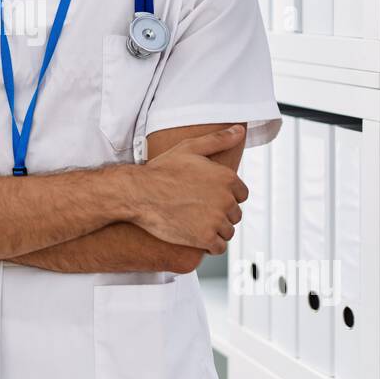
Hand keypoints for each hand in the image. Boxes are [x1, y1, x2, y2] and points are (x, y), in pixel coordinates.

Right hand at [135, 125, 248, 251]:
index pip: (241, 195)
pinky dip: (209, 245)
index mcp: (227, 178)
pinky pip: (218, 247)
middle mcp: (226, 199)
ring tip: (194, 223)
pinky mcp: (205, 238)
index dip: (225, 197)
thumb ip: (218, 140)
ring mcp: (216, 220)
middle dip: (220, 214)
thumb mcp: (189, 148)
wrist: (138, 193)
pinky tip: (194, 236)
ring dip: (215, 231)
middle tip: (198, 211)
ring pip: (227, 232)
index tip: (208, 197)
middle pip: (235, 214)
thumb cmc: (161, 170)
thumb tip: (239, 131)